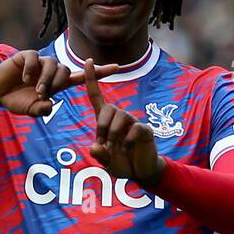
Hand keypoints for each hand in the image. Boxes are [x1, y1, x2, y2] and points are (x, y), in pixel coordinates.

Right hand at [0, 50, 121, 118]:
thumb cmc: (17, 100)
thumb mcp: (31, 110)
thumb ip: (41, 110)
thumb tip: (50, 105)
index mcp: (57, 84)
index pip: (82, 76)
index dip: (99, 72)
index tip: (117, 67)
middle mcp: (52, 71)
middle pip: (65, 71)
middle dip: (55, 84)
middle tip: (42, 94)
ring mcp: (40, 62)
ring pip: (52, 65)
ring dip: (45, 79)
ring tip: (36, 89)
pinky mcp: (27, 55)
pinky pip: (35, 59)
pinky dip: (30, 70)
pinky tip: (24, 78)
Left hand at [84, 58, 165, 186]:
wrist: (142, 172)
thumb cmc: (122, 163)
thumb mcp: (106, 162)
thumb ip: (99, 155)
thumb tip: (95, 147)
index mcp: (107, 121)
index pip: (96, 97)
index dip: (92, 79)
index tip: (88, 61)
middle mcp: (119, 117)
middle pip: (108, 109)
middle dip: (102, 127)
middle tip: (105, 145)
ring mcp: (133, 122)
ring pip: (120, 116)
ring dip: (114, 134)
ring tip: (117, 149)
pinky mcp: (145, 129)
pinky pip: (135, 127)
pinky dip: (128, 140)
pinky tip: (127, 149)